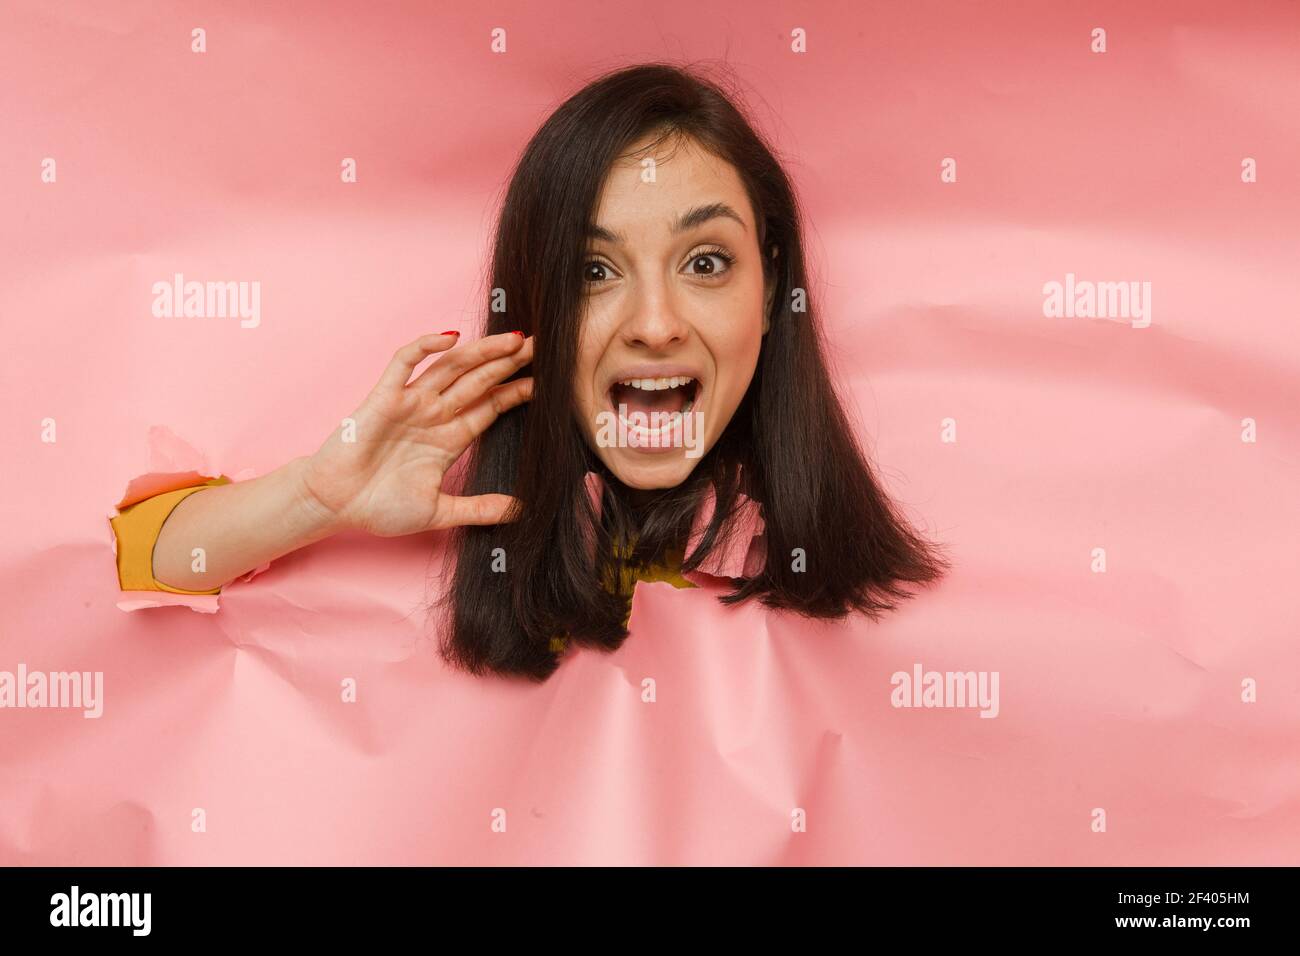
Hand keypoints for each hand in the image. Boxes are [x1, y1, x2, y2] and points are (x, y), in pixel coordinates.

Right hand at [298, 330, 534, 535]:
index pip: (490, 407)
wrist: (334, 506)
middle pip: (479, 381)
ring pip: (452, 367)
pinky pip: (405, 363)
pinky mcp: (384, 397)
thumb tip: (522, 512)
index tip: (546, 382)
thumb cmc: (379, 507)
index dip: (516, 392)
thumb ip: (480, 508)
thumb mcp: (440, 512)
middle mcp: (434, 415)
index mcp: (449, 438)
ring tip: (512, 339)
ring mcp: (410, 403)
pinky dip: (426, 346)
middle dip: (508, 364)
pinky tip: (450, 337)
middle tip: (539, 346)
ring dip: (481, 352)